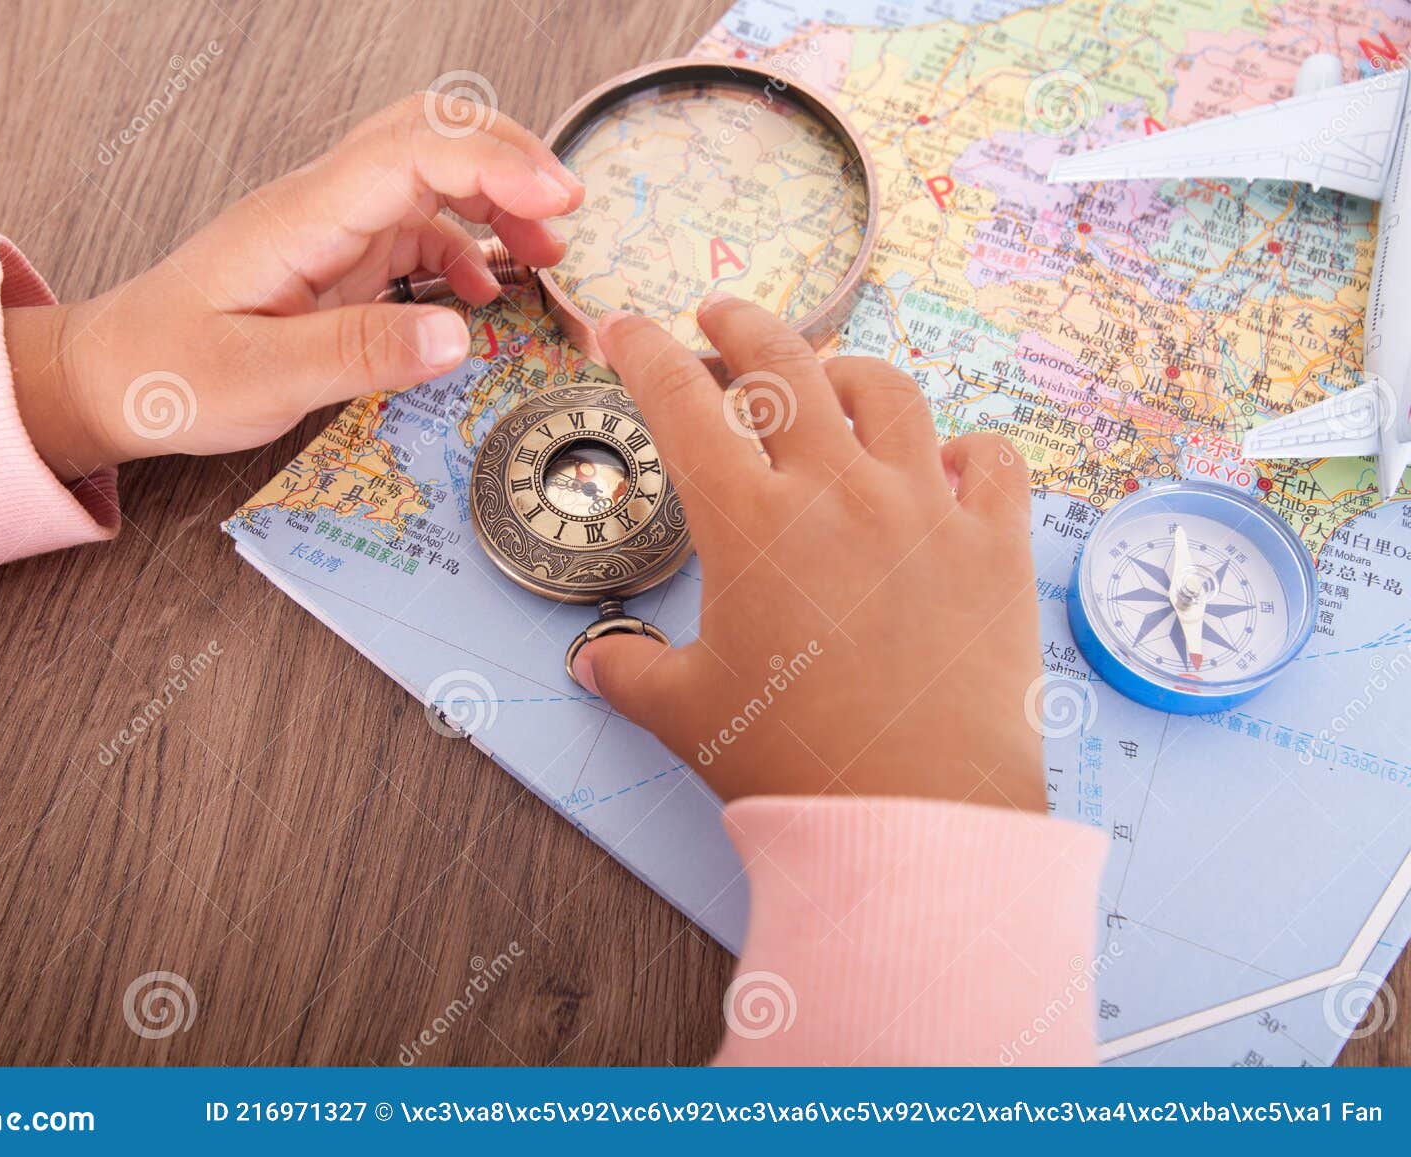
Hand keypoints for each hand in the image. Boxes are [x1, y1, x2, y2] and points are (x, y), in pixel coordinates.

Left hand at [5, 95, 582, 479]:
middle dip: (509, 159)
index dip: (494, 162)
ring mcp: (329, 226)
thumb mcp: (261, 380)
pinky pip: (414, 226)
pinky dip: (465, 245)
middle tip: (568, 211)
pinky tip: (484, 289)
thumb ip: (360, 354)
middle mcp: (321, 205)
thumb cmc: (168, 373)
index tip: (559, 201)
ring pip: (429, 174)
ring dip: (495, 200)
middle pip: (428, 134)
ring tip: (546, 254)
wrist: (110, 376)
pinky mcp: (334, 256)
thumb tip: (458, 334)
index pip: (412, 150)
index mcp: (301, 217)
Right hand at [573, 296, 1044, 810]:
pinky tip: (946, 462)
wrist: (912, 815)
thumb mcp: (685, 713)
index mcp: (750, 521)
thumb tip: (594, 663)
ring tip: (829, 381)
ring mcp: (924, 508)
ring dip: (846, 372)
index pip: (680, 402)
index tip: (623, 330)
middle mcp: (837, 490)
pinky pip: (991, 460)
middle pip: (785, 365)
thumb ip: (629, 674)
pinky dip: (965, 449)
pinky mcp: (994, 544)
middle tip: (720, 318)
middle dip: (742, 325)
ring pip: (888, 392)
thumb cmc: (790, 760)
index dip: (643, 352)